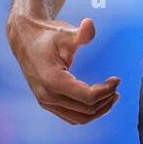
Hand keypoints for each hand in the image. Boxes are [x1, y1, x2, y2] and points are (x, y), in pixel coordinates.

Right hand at [6, 15, 120, 124]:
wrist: (26, 40)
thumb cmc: (47, 36)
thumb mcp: (64, 32)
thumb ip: (80, 33)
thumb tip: (90, 25)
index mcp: (52, 80)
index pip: (87, 98)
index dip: (106, 91)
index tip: (116, 80)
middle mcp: (47, 96)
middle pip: (86, 110)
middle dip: (106, 100)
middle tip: (116, 87)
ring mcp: (46, 102)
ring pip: (79, 119)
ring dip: (99, 110)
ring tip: (111, 96)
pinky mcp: (47, 103)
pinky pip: (71, 117)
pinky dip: (87, 112)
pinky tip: (98, 100)